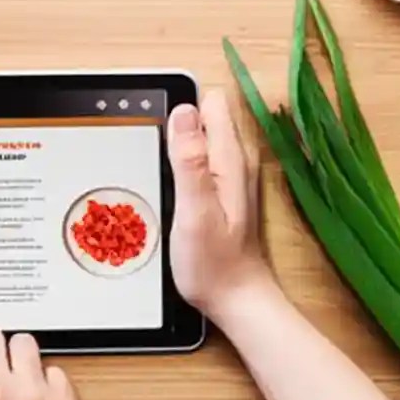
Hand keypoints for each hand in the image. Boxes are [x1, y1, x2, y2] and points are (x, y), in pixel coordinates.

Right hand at [167, 93, 271, 317]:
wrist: (235, 298)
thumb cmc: (213, 263)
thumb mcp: (194, 210)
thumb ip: (189, 160)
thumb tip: (183, 111)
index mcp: (230, 159)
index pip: (211, 102)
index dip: (182, 110)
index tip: (164, 138)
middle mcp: (237, 160)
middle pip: (205, 116)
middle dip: (178, 127)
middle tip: (162, 166)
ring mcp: (232, 175)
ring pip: (202, 137)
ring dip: (180, 147)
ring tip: (166, 180)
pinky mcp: (225, 189)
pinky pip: (202, 159)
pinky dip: (185, 166)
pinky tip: (175, 191)